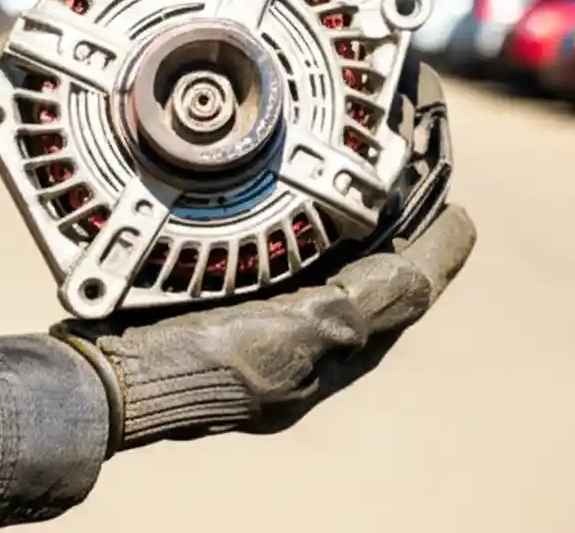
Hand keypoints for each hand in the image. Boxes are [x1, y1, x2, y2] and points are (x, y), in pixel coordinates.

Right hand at [53, 203, 475, 452]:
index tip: (459, 213)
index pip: (404, 299)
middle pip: (373, 291)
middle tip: (419, 195)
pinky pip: (284, 277)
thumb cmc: (205, 364)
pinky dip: (303, 245)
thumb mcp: (302, 334)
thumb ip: (366, 306)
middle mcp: (304, 351)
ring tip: (370, 200)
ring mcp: (263, 337)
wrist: (115, 379)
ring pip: (331, 282)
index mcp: (331, 358)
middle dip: (401, 245)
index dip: (437, 255)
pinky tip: (290, 222)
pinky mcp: (224, 319)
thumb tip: (423, 277)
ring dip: (356, 242)